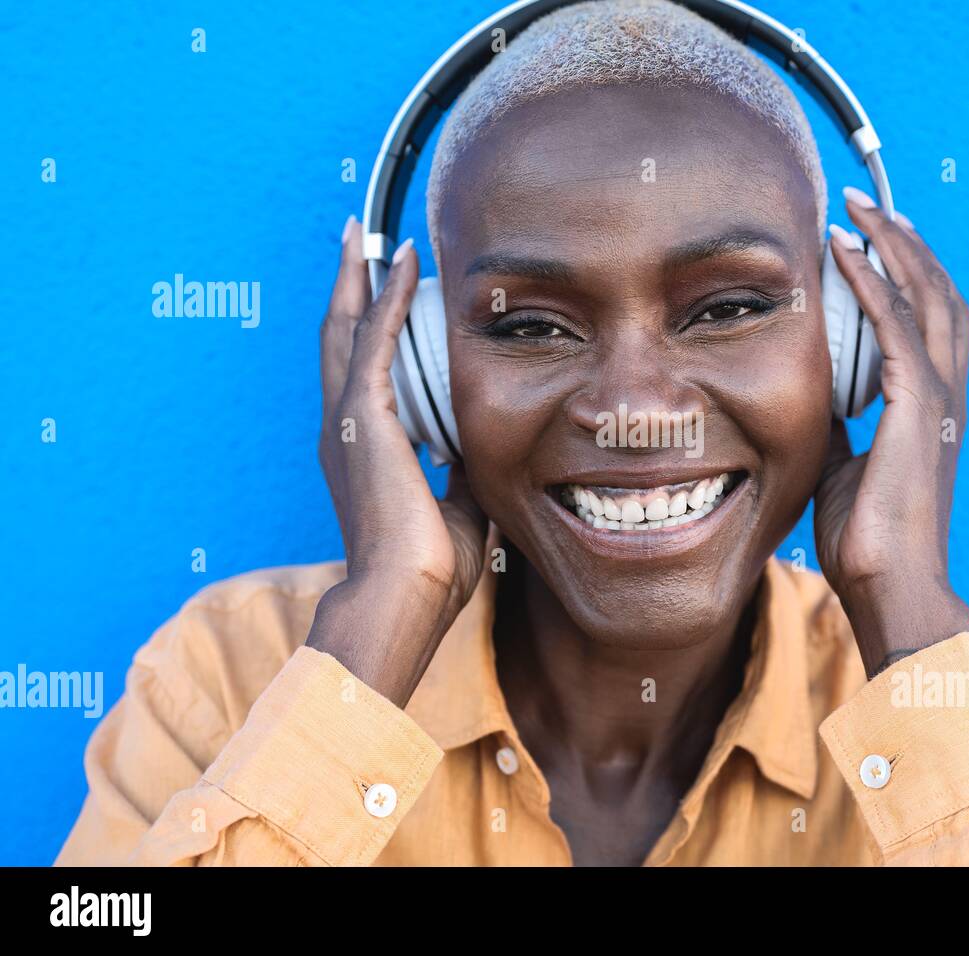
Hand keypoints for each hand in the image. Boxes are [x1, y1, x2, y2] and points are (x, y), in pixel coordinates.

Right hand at [308, 217, 486, 705]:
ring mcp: (350, 421)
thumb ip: (462, 471)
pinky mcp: (365, 419)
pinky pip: (374, 342)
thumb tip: (484, 448)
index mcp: (363, 450)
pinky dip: (388, 299)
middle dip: (349, 286)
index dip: (369, 328)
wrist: (406, 597)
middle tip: (356, 241)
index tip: (381, 291)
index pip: (362, 373)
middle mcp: (345, 429)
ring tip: (367, 235)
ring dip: (360, 278)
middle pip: (340, 338)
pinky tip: (404, 265)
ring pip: (347, 328)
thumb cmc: (428, 568)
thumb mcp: (456, 505)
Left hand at [813, 196, 968, 677]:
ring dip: (892, 244)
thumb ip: (831, 425)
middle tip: (865, 204)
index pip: (929, 321)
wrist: (890, 586)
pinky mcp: (919, 406)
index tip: (873, 239)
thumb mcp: (839, 466)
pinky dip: (872, 280)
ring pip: (927, 295)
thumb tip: (802, 394)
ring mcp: (938, 397)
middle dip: (905, 242)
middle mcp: (946, 393)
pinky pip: (896, 324)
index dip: (907, 274)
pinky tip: (845, 250)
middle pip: (939, 293)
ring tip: (858, 207)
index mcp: (932, 408)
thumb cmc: (868, 538)